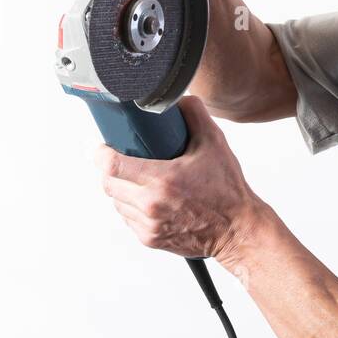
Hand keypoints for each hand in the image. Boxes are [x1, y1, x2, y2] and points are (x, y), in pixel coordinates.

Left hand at [96, 96, 261, 262]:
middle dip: (110, 170)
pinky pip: (128, 219)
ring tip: (138, 180)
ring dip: (122, 189)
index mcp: (162, 180)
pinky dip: (133, 208)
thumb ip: (195, 115)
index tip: (103, 147)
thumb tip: (180, 99)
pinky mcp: (150, 239)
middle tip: (122, 160)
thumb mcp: (215, 144)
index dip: (101, 153)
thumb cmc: (227, 190)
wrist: (237, 230)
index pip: (112, 165)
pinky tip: (149, 199)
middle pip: (108, 184)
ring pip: (116, 203)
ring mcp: (149, 225)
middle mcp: (151, 205)